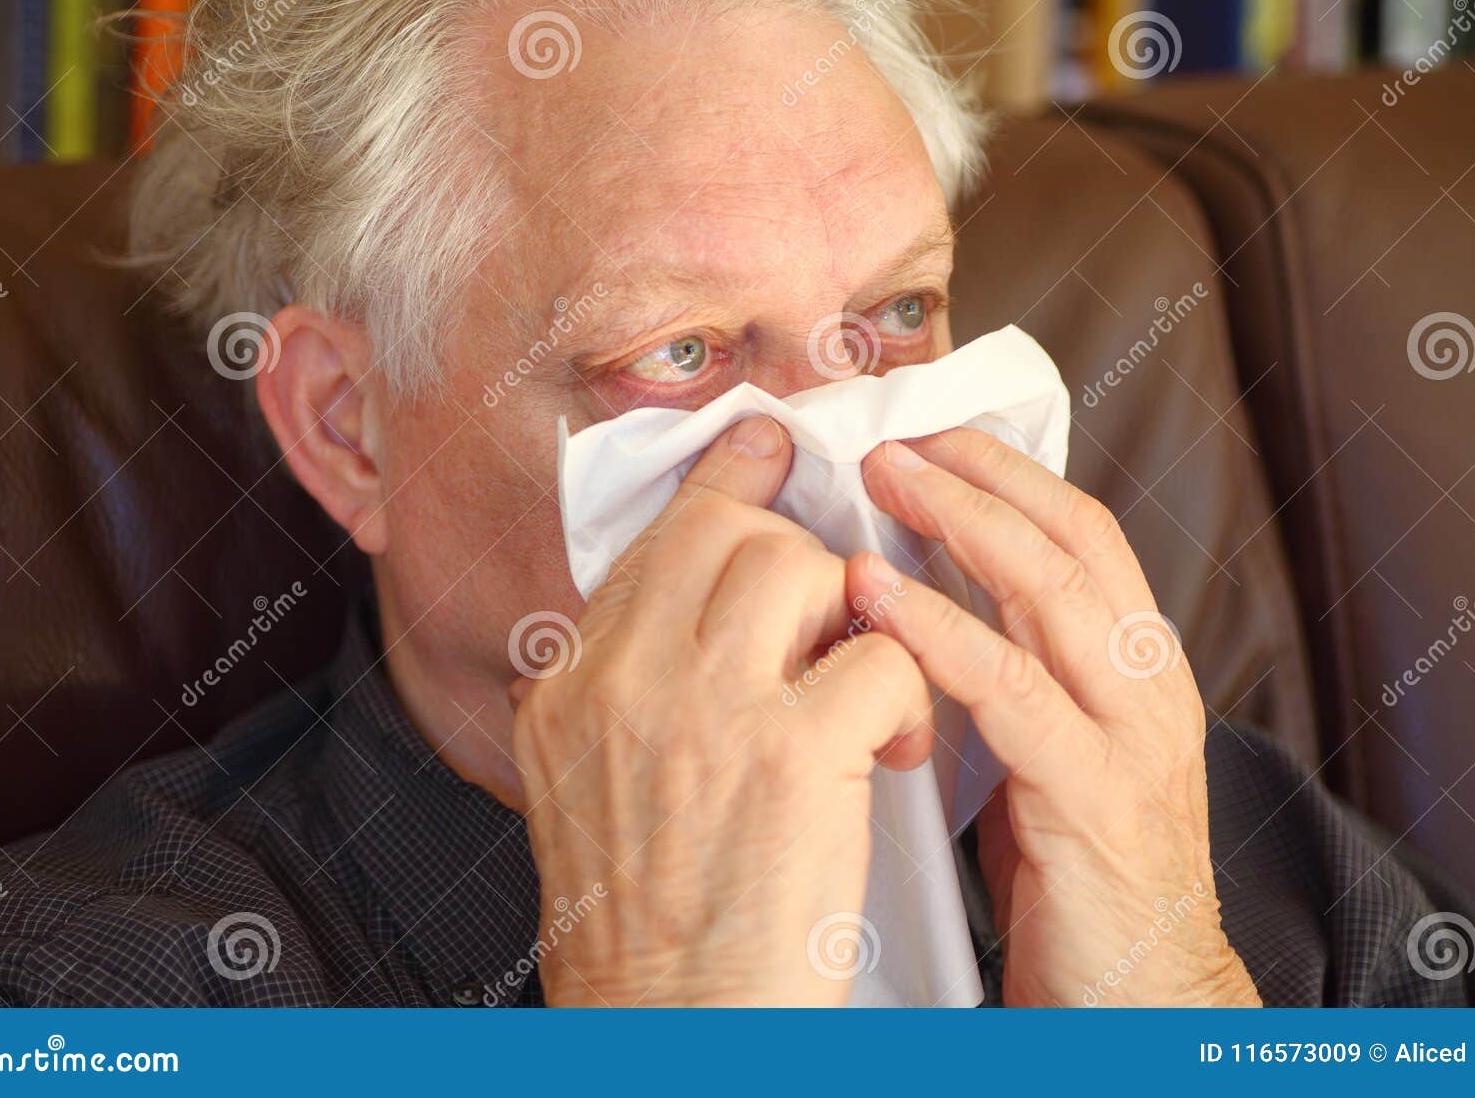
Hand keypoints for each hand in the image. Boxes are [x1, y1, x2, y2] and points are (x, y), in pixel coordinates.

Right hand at [513, 417, 932, 1005]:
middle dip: (799, 553)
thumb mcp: (578, 785)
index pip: (655, 537)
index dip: (723, 481)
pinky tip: (888, 757)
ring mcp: (704, 709)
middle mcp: (623, 678)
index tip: (766, 442)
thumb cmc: (645, 927)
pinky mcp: (791, 754)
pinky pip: (878, 653)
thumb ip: (612, 688)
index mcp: (571, 683)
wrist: (673, 1032)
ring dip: (853, 618)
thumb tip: (660, 609)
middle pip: (731, 532)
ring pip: (803, 568)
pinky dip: (903, 697)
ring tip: (858, 694)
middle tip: (835, 614)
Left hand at [844, 429, 1259, 1007]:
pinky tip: (877, 597)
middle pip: (1069, 540)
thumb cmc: (1077, 879)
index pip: (1081, 536)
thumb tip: (920, 603)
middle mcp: (1146, 687)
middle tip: (896, 437)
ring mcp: (1129, 739)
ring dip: (959, 524)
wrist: (1142, 1000)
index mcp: (1137, 670)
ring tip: (886, 481)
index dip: (1008, 475)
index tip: (933, 436)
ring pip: (1049, 593)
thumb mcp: (1048, 753)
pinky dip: (937, 632)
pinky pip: (1010, 691)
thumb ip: (1010, 677)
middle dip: (980, 476)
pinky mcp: (1093, 798)